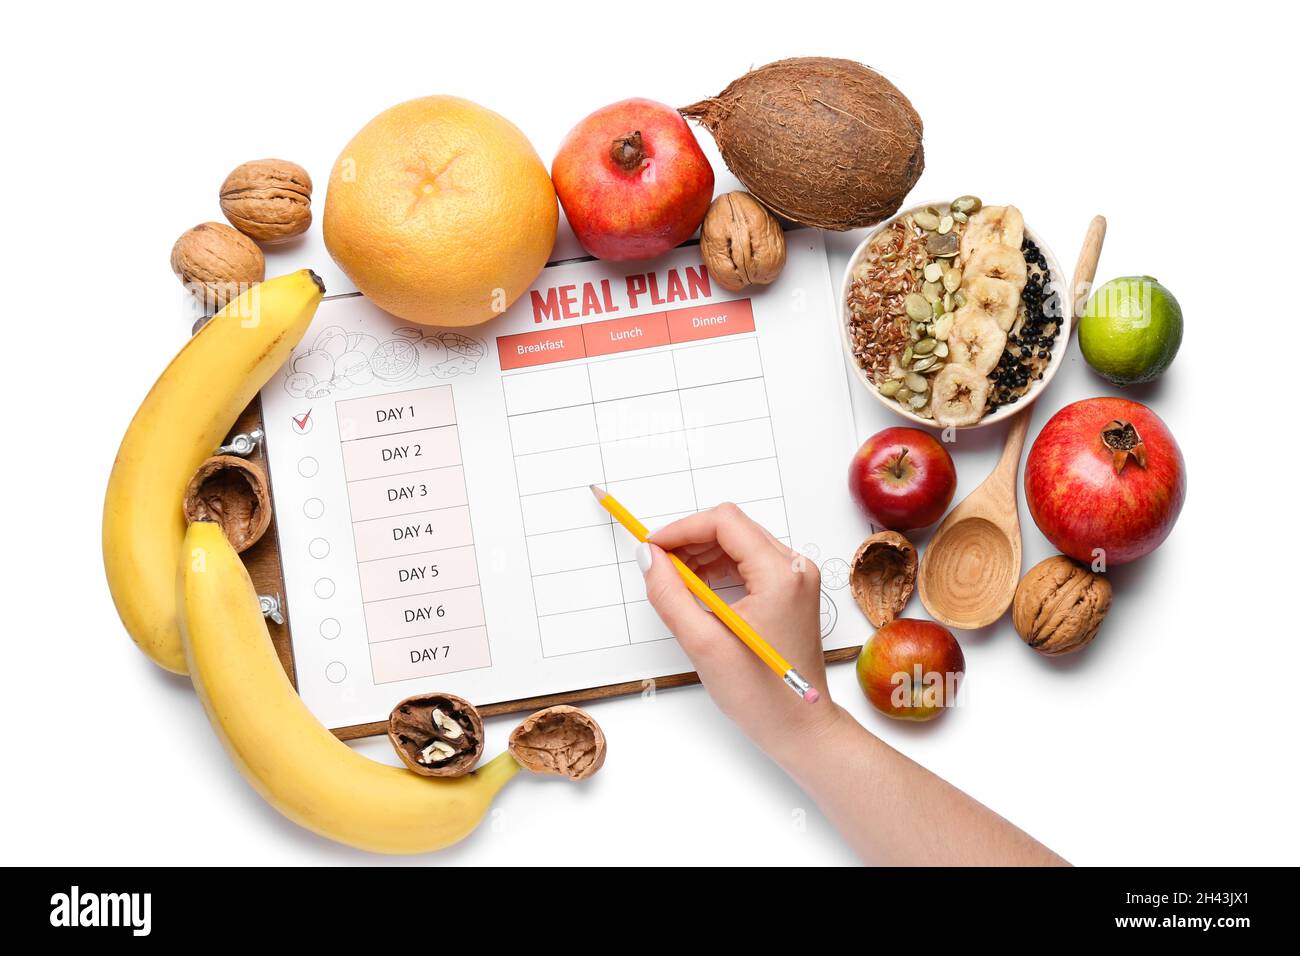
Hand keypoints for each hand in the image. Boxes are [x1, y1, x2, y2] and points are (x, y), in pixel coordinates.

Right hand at [637, 502, 840, 755]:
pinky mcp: (791, 591)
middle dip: (690, 541)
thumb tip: (648, 557)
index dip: (682, 529)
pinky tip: (699, 590)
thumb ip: (669, 594)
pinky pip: (749, 562)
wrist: (800, 728)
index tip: (652, 548)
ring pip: (739, 542)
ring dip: (703, 554)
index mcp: (780, 575)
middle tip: (658, 566)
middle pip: (733, 528)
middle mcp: (795, 568)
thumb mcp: (703, 643)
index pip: (725, 522)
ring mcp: (796, 578)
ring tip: (676, 582)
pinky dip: (719, 569)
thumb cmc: (761, 695)